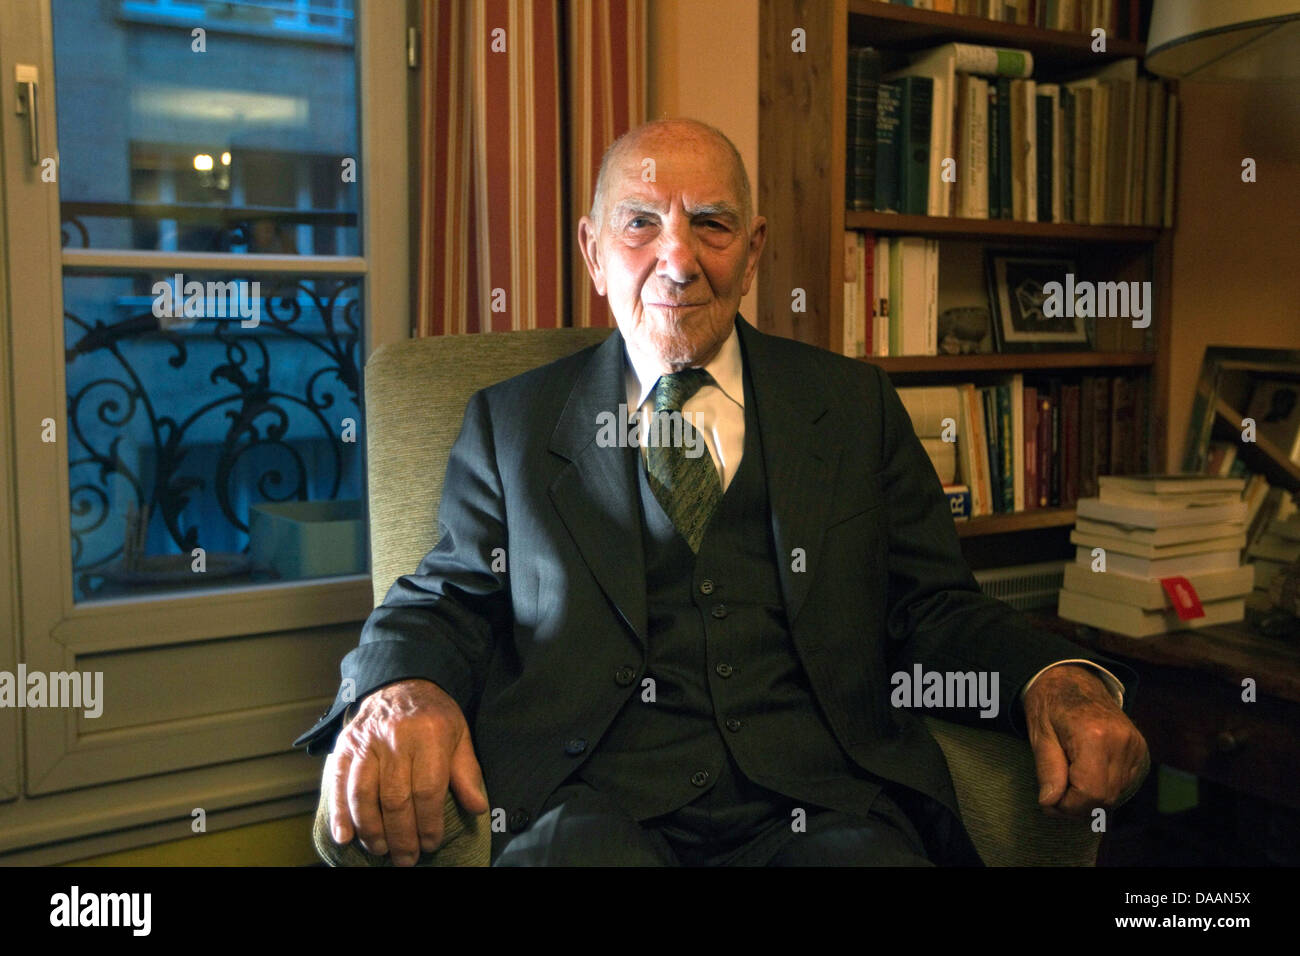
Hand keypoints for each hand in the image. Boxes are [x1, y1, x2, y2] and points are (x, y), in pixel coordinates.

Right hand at [325, 678, 489, 865]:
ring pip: (363, 793)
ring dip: (371, 829)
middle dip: (401, 835)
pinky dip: (339, 812)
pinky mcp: (345, 745)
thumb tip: (477, 807)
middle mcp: (395, 737)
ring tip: (381, 850)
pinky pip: (338, 783)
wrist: (401, 682)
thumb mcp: (459, 735)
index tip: (431, 844)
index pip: (427, 790)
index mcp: (429, 734)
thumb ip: (467, 772)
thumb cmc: (434, 715)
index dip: (429, 823)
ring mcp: (366, 741)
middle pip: (394, 798)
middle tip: (407, 859)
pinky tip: (345, 836)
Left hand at [1023, 664, 1148, 817]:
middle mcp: (1122, 742)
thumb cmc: (1051, 703)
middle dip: (1076, 805)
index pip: (1090, 792)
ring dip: (1089, 798)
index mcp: (1095, 735)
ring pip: (1115, 795)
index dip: (1068, 805)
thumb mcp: (1040, 734)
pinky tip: (1084, 773)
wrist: (1074, 679)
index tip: (1048, 801)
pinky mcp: (1141, 751)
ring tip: (1066, 780)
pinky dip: (1102, 787)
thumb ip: (1047, 770)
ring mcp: (1136, 746)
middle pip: (1104, 797)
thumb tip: (1050, 802)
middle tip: (1053, 795)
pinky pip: (1123, 785)